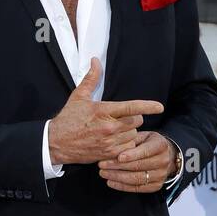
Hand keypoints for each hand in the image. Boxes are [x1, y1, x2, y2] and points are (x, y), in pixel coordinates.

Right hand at [48, 57, 163, 163]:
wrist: (56, 143)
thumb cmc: (68, 119)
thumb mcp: (78, 97)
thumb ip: (91, 79)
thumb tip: (96, 61)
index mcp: (103, 111)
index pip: (132, 107)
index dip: (148, 106)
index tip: (159, 107)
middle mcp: (109, 127)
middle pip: (137, 121)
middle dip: (133, 119)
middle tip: (121, 119)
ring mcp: (109, 142)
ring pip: (133, 135)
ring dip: (129, 132)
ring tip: (117, 131)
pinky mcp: (108, 154)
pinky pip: (128, 149)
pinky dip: (126, 145)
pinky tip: (116, 142)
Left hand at [97, 130, 176, 191]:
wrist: (165, 156)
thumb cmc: (148, 143)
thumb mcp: (143, 136)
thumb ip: (131, 139)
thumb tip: (113, 144)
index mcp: (161, 145)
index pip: (145, 151)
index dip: (131, 155)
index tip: (118, 157)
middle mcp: (163, 161)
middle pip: (138, 166)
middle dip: (118, 166)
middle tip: (102, 165)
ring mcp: (161, 175)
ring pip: (136, 178)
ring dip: (117, 177)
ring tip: (103, 173)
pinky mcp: (155, 186)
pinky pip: (137, 188)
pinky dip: (122, 186)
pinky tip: (110, 182)